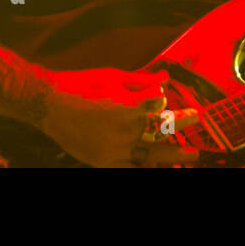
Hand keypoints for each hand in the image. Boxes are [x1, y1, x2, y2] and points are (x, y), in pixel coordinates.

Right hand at [39, 68, 200, 167]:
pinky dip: (143, 167)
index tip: (184, 109)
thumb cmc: (81, 85)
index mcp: (129, 107)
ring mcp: (114, 150)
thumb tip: (165, 80)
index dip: (172, 108)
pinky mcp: (103, 162)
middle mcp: (125, 131)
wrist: (49, 104)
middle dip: (180, 133)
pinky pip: (130, 168)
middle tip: (195, 135)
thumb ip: (141, 82)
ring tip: (186, 158)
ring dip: (168, 158)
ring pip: (149, 156)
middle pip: (161, 135)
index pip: (161, 109)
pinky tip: (154, 166)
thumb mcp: (113, 77)